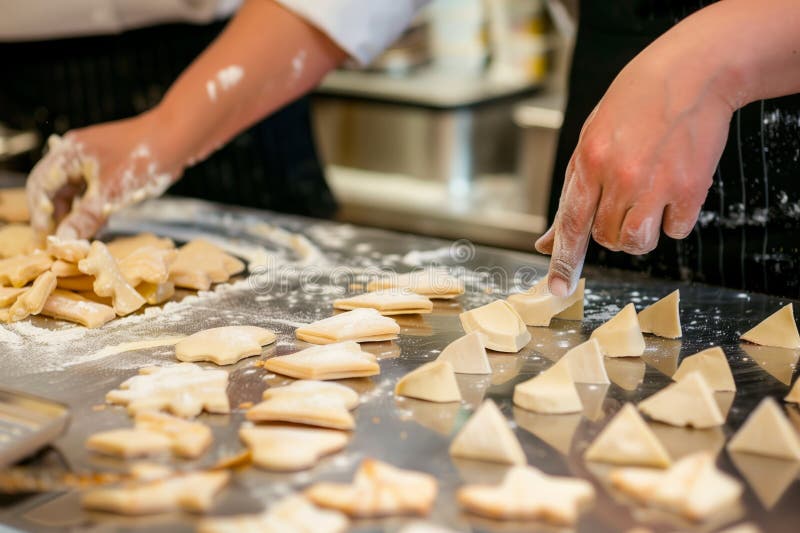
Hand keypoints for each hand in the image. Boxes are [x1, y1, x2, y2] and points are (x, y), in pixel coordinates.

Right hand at [26, 110, 184, 238]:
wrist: (178, 139)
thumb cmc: (142, 160)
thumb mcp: (111, 194)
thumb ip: (85, 218)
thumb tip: (65, 240)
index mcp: (68, 153)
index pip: (41, 186)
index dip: (40, 214)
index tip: (45, 240)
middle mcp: (76, 155)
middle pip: (54, 190)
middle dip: (57, 217)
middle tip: (59, 243)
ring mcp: (93, 161)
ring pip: (75, 192)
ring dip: (76, 215)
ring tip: (80, 239)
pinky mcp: (110, 168)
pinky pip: (92, 191)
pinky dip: (92, 208)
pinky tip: (99, 226)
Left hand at [534, 36, 734, 296]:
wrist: (693, 73)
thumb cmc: (636, 104)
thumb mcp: (592, 138)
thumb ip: (573, 192)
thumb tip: (546, 242)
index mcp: (590, 161)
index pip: (570, 224)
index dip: (562, 260)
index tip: (556, 289)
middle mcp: (619, 177)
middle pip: (605, 238)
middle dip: (610, 231)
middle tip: (624, 200)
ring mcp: (656, 184)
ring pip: (637, 243)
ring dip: (640, 233)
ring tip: (648, 199)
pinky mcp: (690, 189)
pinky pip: (675, 232)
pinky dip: (674, 220)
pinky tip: (674, 189)